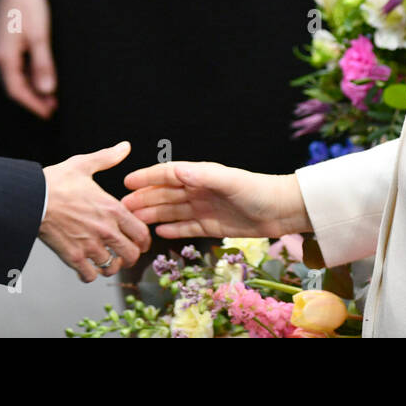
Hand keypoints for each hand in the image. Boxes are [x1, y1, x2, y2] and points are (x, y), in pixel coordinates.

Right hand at [0, 0, 55, 117]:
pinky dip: (25, 72)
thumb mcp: (41, 36)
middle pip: (13, 85)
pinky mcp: (1, 41)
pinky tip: (39, 72)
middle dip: (33, 96)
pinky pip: (12, 64)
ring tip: (50, 91)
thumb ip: (43, 65)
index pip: (16, 90)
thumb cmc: (29, 6)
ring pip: (13, 75)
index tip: (48, 112)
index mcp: (4, 56)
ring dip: (30, 85)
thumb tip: (47, 90)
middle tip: (53, 105)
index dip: (33, 104)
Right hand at [41, 141, 151, 281]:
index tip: (141, 242)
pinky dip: (90, 274)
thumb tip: (124, 147)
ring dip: (111, 265)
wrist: (31, 198)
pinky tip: (87, 266)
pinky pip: (90, 276)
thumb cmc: (55, 182)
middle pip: (131, 255)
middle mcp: (104, 230)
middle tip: (126, 254)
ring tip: (107, 260)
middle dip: (131, 256)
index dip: (144, 240)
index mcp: (112, 209)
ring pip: (111, 268)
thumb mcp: (83, 164)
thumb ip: (108, 157)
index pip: (141, 233)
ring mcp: (89, 245)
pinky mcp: (73, 257)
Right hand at [121, 161, 310, 239]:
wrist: (282, 211)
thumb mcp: (230, 181)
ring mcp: (205, 208)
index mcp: (201, 175)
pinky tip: (159, 231)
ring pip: (173, 211)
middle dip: (144, 198)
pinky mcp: (213, 226)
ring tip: (135, 220)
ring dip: (153, 214)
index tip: (126, 182)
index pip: (168, 175)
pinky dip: (173, 229)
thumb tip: (179, 173)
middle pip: (166, 194)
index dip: (147, 177)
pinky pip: (187, 227)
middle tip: (122, 207)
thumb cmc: (258, 191)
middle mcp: (200, 190)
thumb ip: (204, 177)